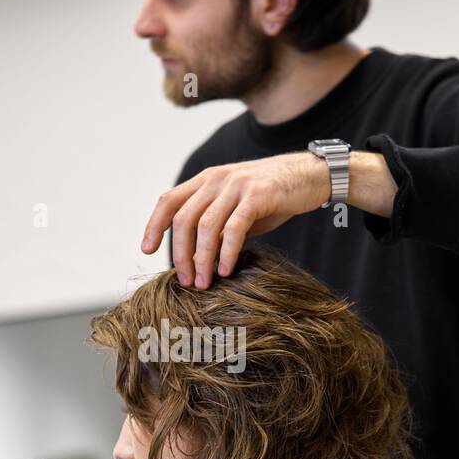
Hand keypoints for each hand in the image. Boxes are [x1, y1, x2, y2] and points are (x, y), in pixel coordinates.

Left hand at [141, 150, 395, 287]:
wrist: (310, 176)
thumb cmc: (273, 196)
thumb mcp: (236, 206)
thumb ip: (216, 224)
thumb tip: (195, 257)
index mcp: (206, 180)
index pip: (169, 201)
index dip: (154, 225)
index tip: (147, 250)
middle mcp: (217, 179)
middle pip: (183, 218)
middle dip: (180, 254)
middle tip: (186, 280)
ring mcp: (236, 185)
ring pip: (205, 226)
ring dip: (202, 259)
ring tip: (204, 282)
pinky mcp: (258, 195)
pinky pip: (234, 228)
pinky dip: (226, 252)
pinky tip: (225, 270)